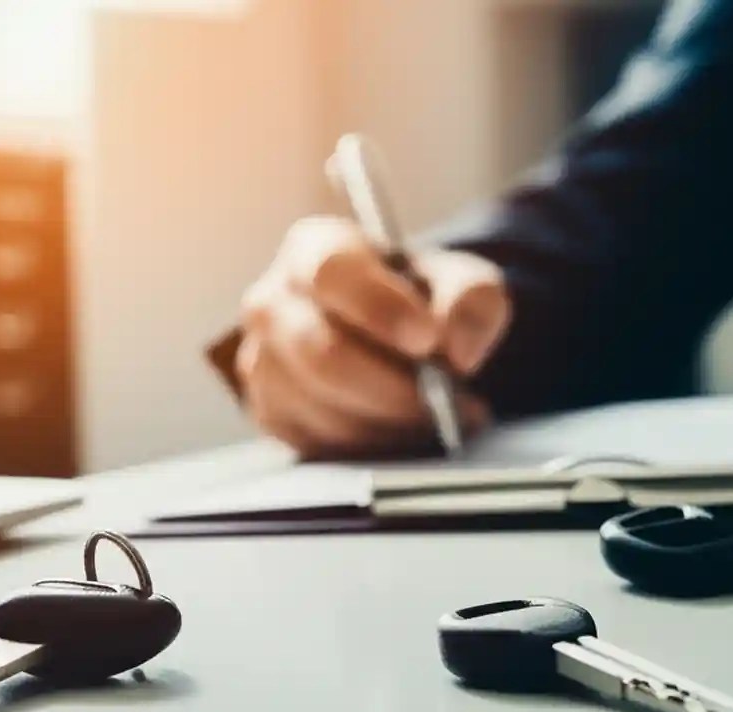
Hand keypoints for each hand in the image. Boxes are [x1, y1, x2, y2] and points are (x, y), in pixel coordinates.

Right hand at [236, 216, 511, 458]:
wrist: (390, 335)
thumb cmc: (417, 298)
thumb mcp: (460, 280)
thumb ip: (470, 299)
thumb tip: (456, 350)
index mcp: (314, 247)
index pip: (329, 272)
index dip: (378, 309)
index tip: (427, 339)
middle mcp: (272, 300)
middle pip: (321, 354)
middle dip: (392, 388)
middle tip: (445, 401)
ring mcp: (262, 360)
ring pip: (320, 407)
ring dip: (387, 423)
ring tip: (437, 419)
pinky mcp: (269, 411)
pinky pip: (316, 441)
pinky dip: (370, 444)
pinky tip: (402, 430)